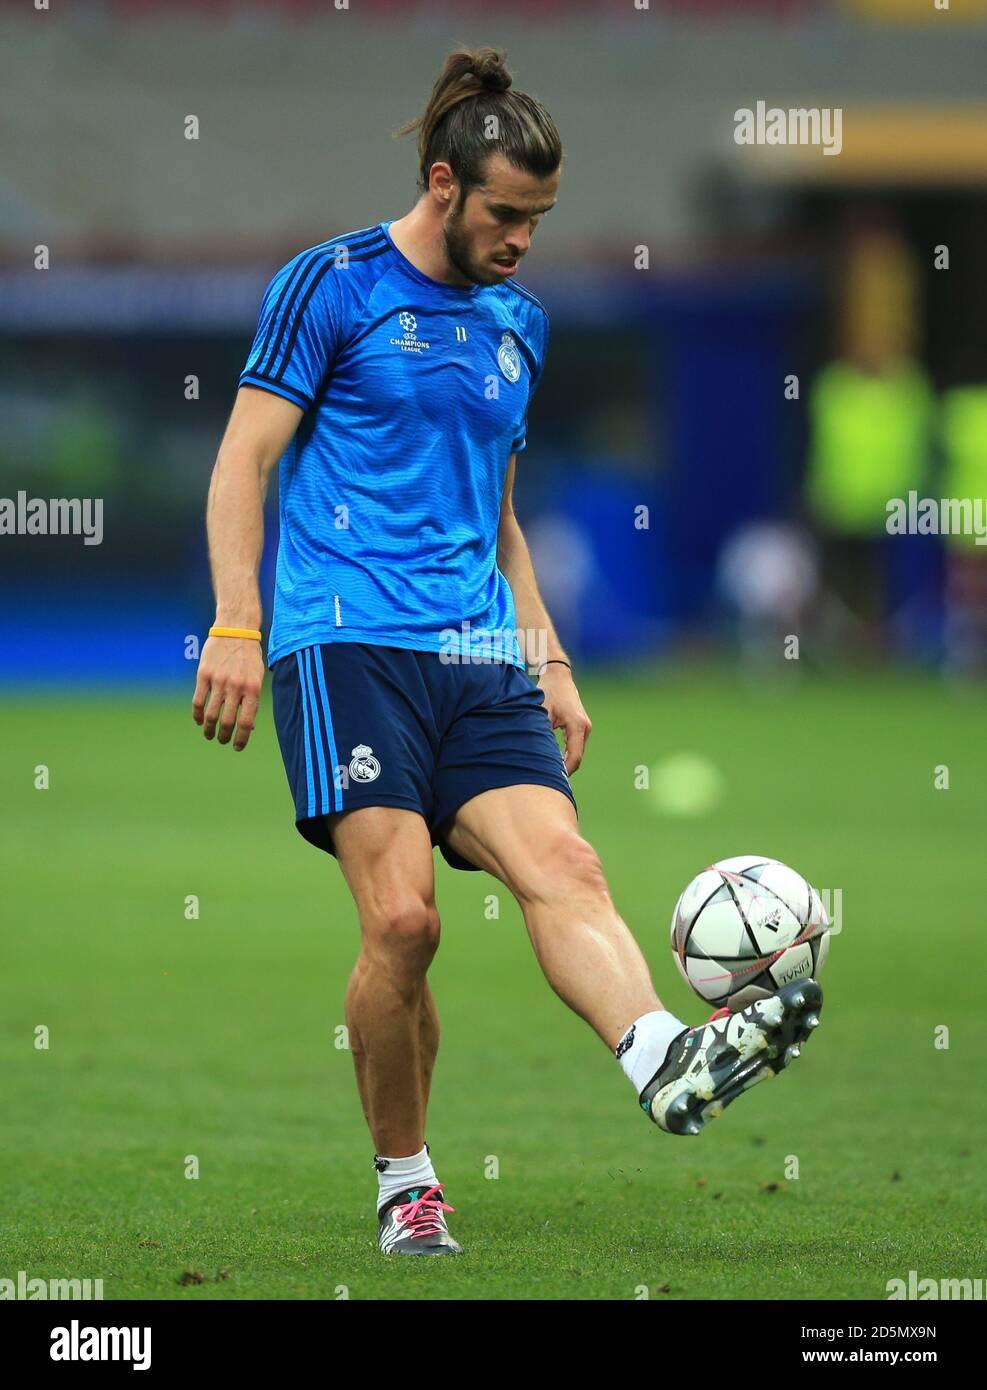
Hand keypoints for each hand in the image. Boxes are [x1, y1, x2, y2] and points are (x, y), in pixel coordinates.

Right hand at [192, 636, 265, 750]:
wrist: (235, 630)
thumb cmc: (249, 657)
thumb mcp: (257, 678)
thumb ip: (252, 701)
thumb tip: (248, 727)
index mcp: (253, 689)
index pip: (246, 722)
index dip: (241, 739)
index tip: (237, 747)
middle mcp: (236, 686)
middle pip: (227, 721)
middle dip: (225, 736)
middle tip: (222, 741)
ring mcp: (218, 680)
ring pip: (210, 714)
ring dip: (209, 729)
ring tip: (209, 734)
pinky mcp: (203, 675)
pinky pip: (198, 701)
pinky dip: (197, 715)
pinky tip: (199, 721)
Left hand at [538, 663, 591, 774]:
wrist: (558, 676)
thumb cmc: (548, 691)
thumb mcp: (541, 712)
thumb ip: (540, 731)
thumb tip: (536, 753)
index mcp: (577, 725)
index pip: (574, 756)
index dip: (565, 770)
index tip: (555, 779)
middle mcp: (585, 727)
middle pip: (578, 756)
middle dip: (566, 769)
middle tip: (551, 781)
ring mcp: (585, 726)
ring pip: (577, 751)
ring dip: (567, 762)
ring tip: (553, 773)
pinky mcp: (582, 725)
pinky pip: (576, 745)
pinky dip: (568, 754)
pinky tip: (556, 761)